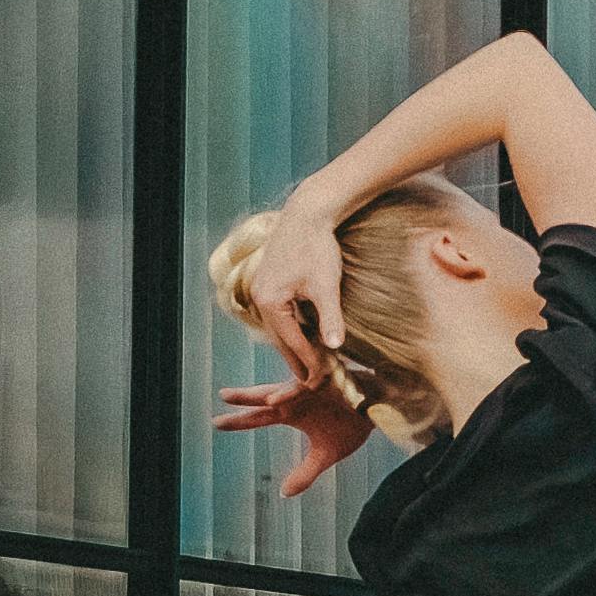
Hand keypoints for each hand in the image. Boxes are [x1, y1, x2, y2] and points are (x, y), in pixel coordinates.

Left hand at [211, 374, 374, 499]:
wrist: (380, 406)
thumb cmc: (352, 423)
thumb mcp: (327, 454)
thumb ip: (305, 473)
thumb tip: (285, 494)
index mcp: (292, 413)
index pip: (260, 418)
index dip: (239, 421)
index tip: (216, 423)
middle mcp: (296, 398)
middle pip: (264, 398)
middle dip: (243, 397)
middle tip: (222, 395)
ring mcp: (310, 386)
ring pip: (281, 388)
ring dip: (261, 395)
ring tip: (237, 398)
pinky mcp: (328, 378)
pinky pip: (307, 385)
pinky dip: (292, 392)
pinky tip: (278, 400)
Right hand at [240, 204, 348, 382]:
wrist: (308, 212)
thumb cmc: (318, 246)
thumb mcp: (326, 286)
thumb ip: (330, 318)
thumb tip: (336, 347)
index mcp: (270, 301)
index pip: (292, 341)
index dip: (308, 362)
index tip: (321, 379)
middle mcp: (260, 298)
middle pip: (280, 339)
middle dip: (297, 361)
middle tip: (312, 383)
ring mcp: (261, 289)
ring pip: (279, 328)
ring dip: (294, 346)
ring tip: (309, 366)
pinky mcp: (268, 282)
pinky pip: (279, 315)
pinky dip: (292, 329)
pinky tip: (304, 337)